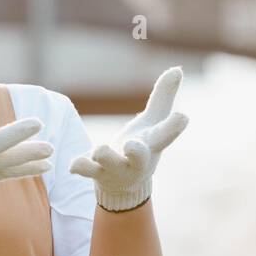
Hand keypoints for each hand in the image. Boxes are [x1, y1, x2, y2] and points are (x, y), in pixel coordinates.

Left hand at [69, 67, 188, 211]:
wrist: (123, 186)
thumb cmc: (142, 145)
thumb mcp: (153, 121)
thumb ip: (163, 96)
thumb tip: (178, 69)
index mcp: (152, 144)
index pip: (165, 135)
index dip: (174, 126)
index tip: (182, 116)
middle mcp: (136, 159)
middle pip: (139, 157)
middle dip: (136, 152)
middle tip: (132, 145)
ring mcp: (114, 167)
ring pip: (109, 162)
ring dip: (104, 155)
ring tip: (100, 150)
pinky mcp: (95, 171)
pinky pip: (86, 169)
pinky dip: (79, 166)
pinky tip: (72, 165)